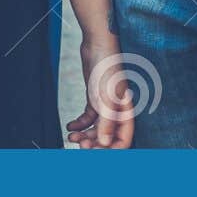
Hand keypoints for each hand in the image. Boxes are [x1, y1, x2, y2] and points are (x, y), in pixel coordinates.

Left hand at [64, 33, 133, 148]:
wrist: (98, 43)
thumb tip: (104, 143)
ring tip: (72, 137)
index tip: (95, 153)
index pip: (123, 139)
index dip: (111, 150)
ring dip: (85, 135)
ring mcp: (106, 104)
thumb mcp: (106, 97)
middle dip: (95, 144)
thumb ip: (106, 122)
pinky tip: (70, 126)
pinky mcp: (95, 98)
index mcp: (126, 111)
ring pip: (97, 128)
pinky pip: (89, 117)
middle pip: (108, 136)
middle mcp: (118, 110)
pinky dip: (80, 124)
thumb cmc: (107, 67)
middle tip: (80, 146)